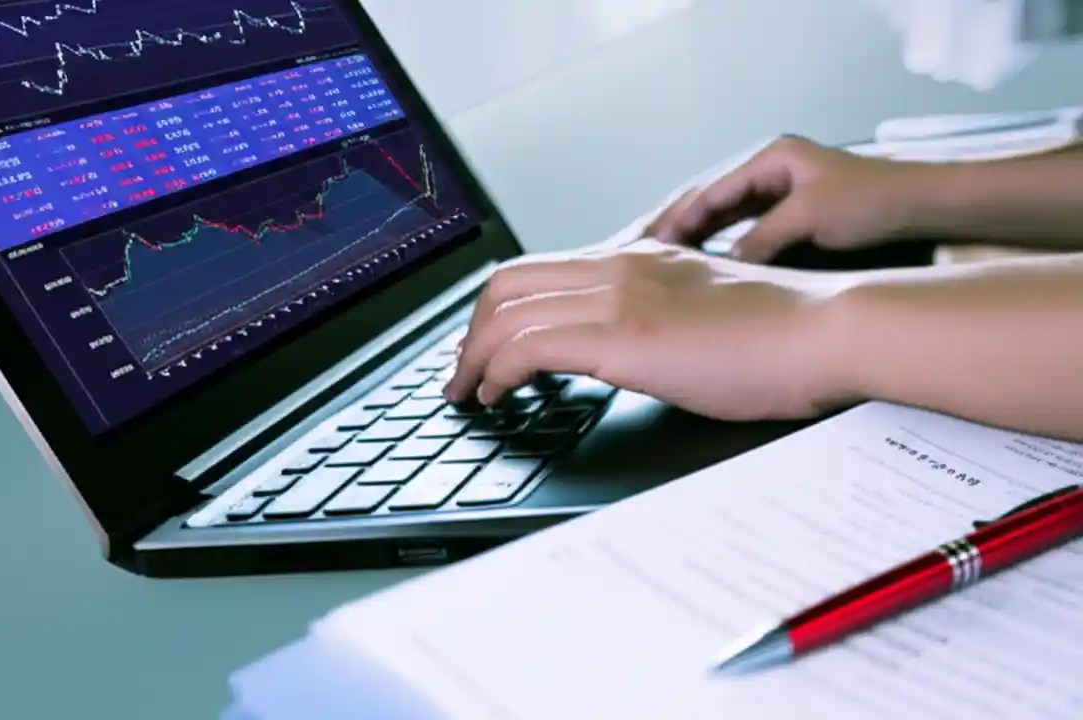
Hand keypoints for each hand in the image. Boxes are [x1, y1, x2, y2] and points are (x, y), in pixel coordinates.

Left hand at [443, 240, 856, 421]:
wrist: (830, 330)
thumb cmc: (786, 333)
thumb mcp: (705, 311)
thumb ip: (660, 317)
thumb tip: (629, 348)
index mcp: (639, 256)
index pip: (540, 269)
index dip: (499, 309)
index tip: (487, 346)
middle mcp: (619, 265)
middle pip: (508, 283)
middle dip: (471, 331)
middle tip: (464, 373)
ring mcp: (618, 295)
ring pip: (506, 313)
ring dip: (472, 358)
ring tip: (469, 393)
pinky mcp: (623, 335)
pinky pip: (527, 346)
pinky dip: (496, 372)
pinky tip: (498, 395)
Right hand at [646, 136, 929, 262]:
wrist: (926, 208)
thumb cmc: (873, 203)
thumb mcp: (809, 218)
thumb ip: (761, 240)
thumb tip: (723, 268)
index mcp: (771, 160)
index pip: (709, 192)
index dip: (676, 220)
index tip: (648, 246)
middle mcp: (771, 173)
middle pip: (710, 203)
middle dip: (676, 229)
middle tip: (642, 257)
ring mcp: (782, 195)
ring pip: (725, 220)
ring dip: (696, 242)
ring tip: (664, 267)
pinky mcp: (794, 218)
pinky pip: (745, 234)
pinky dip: (722, 250)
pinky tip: (706, 271)